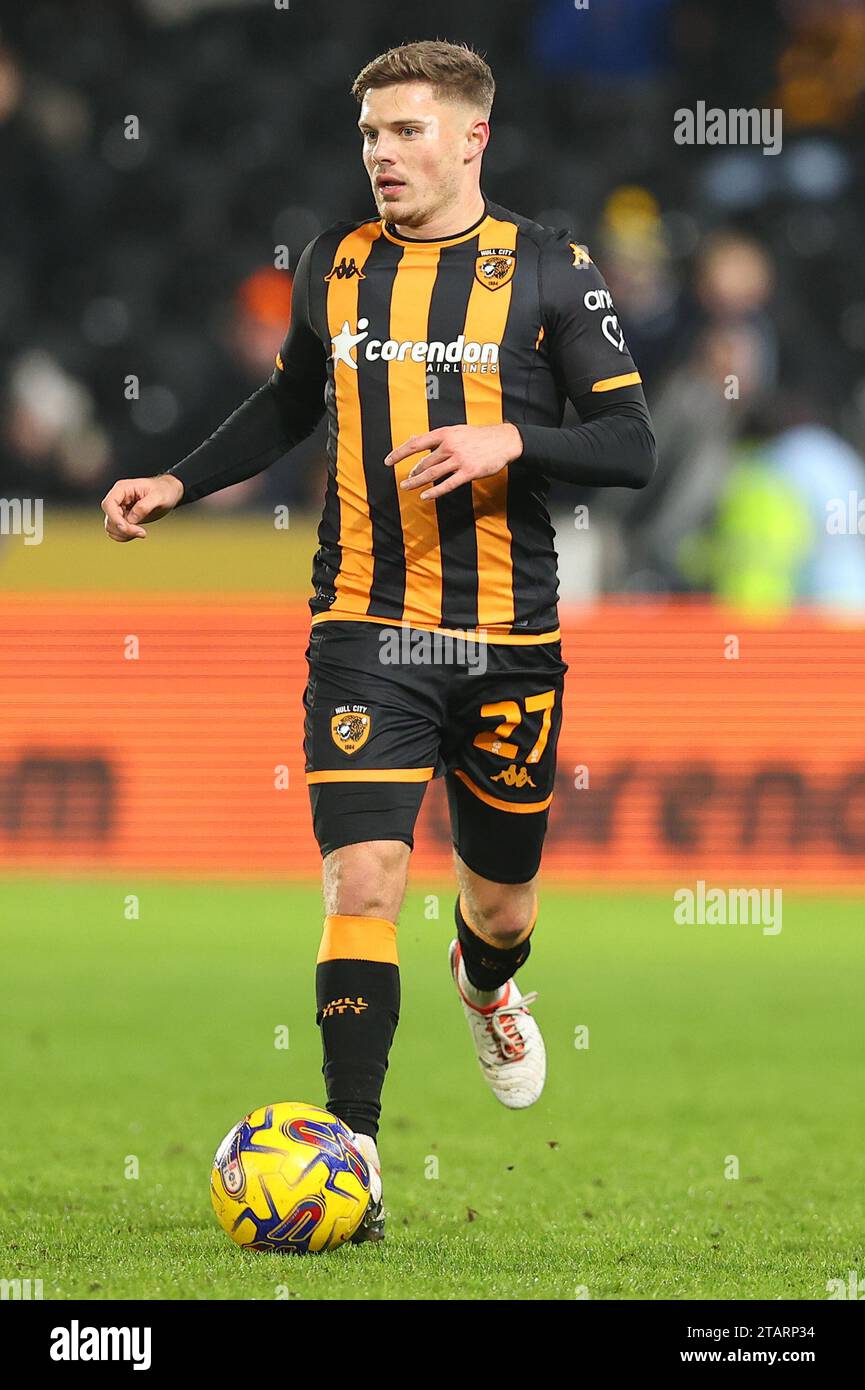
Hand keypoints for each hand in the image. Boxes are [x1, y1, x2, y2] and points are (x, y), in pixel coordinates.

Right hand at [101, 473, 183, 541]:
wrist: (169, 493)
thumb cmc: (164, 491)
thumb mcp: (159, 496)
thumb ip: (144, 506)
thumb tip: (131, 519)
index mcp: (122, 488)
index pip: (109, 504)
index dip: (114, 518)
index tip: (126, 528)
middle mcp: (118, 498)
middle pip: (109, 518)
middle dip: (124, 529)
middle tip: (142, 533)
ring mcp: (119, 509)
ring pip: (110, 526)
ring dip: (124, 534)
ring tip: (142, 532)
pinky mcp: (123, 518)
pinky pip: (116, 531)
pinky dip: (124, 536)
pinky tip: (138, 533)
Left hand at [384, 423, 523, 499]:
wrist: (503, 440)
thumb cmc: (478, 436)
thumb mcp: (455, 431)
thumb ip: (434, 438)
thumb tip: (412, 440)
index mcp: (445, 433)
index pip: (416, 443)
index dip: (399, 453)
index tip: (387, 461)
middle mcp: (450, 446)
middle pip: (424, 462)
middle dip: (412, 473)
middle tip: (405, 481)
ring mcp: (459, 459)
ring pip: (432, 473)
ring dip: (417, 482)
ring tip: (406, 487)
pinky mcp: (469, 472)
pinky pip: (448, 484)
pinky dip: (435, 491)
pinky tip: (425, 496)